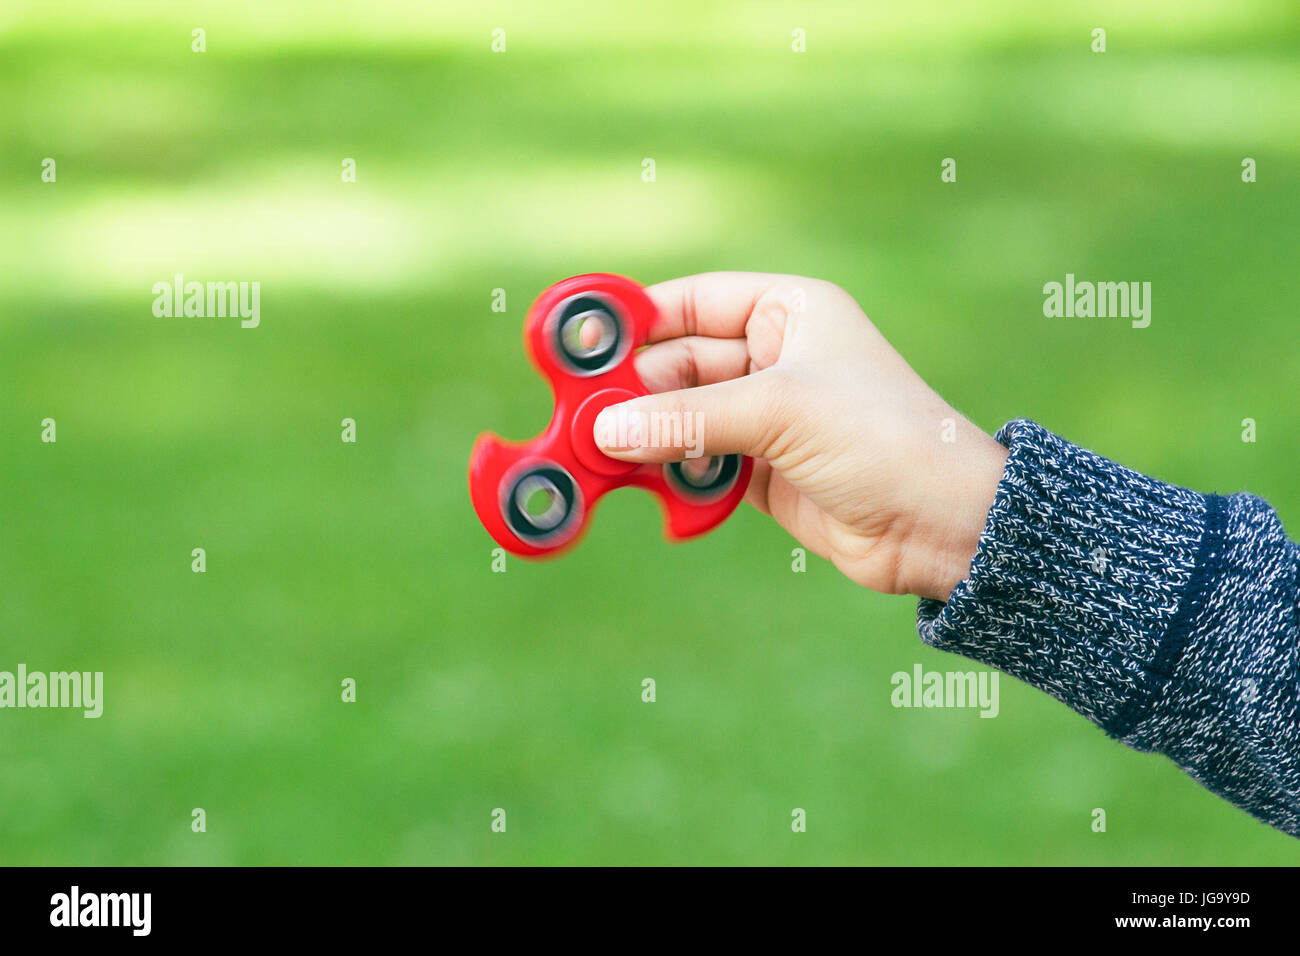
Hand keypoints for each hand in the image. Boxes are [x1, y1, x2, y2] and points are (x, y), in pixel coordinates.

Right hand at [593, 272, 1007, 601]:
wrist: (942, 526)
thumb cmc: (882, 439)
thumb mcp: (781, 412)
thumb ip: (689, 417)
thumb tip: (605, 427)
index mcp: (787, 312)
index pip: (691, 302)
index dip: (635, 321)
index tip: (578, 346)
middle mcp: (773, 357)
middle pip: (676, 366)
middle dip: (632, 395)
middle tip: (584, 422)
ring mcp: (765, 416)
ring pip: (681, 419)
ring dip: (646, 439)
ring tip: (604, 458)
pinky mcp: (760, 470)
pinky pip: (696, 464)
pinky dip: (671, 476)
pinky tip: (648, 489)